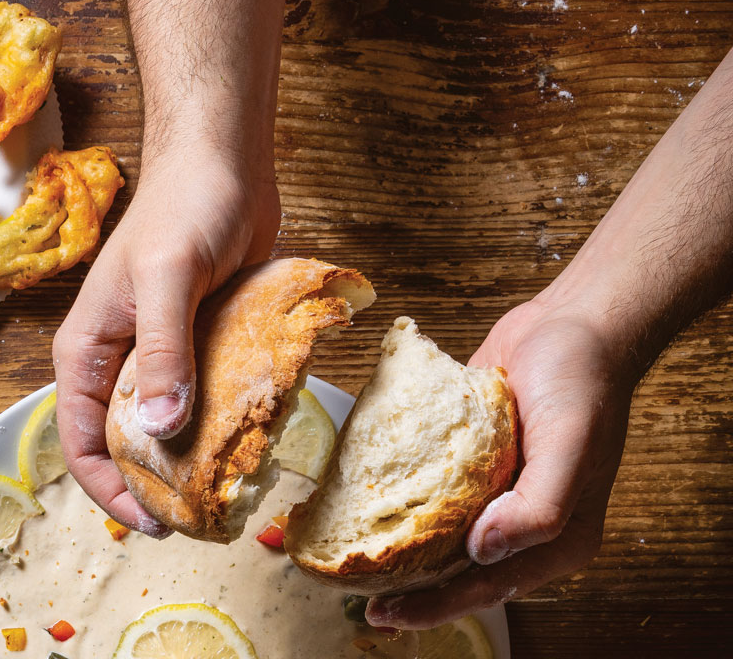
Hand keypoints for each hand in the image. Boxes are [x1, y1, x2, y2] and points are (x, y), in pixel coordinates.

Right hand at [52, 150, 279, 534]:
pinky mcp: (202, 343)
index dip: (111, 491)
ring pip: (170, 426)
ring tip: (235, 489)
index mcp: (87, 350)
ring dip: (196, 458)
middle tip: (206, 516)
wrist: (225, 163)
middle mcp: (118, 360)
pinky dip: (225, 423)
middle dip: (158, 483)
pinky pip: (207, 397)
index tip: (155, 524)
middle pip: (126, 443)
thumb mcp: (168, 278)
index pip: (82, 442)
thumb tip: (157, 431)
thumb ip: (162, 351)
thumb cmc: (184, 208)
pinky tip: (257, 439)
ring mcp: (162, 353)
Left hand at [366, 294, 635, 628]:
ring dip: (404, 550)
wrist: (572, 323)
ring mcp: (497, 491)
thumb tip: (482, 552)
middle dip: (413, 589)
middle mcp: (524, 522)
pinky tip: (366, 500)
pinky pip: (436, 490)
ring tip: (354, 560)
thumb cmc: (583, 384)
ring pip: (444, 535)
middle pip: (461, 571)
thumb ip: (538, 509)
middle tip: (358, 599)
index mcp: (558, 538)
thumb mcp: (571, 446)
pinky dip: (405, 498)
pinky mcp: (474, 460)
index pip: (490, 586)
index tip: (387, 613)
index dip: (438, 606)